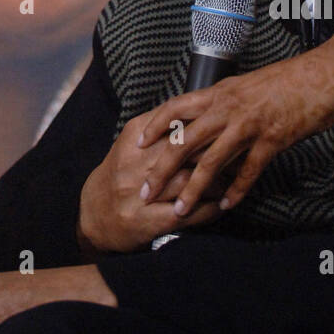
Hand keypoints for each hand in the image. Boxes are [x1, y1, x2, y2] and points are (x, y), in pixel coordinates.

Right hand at [77, 115, 223, 256]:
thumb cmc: (120, 174)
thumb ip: (159, 127)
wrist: (93, 213)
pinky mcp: (145, 221)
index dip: (205, 126)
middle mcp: (135, 164)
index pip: (175, 124)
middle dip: (216, 152)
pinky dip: (207, 210)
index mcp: (134, 138)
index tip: (227, 128)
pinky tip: (221, 207)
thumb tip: (196, 112)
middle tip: (239, 153)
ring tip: (232, 182)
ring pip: (188, 181)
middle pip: (185, 150)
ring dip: (215, 182)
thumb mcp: (132, 144)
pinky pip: (185, 214)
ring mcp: (140, 193)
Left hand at [136, 29, 333, 216]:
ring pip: (211, 161)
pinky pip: (248, 170)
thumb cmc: (288, 79)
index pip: (176, 107)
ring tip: (178, 211)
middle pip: (184, 140)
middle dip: (160, 168)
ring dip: (192, 189)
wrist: (324, 72)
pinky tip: (226, 206)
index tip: (137, 143)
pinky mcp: (272, 140)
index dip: (154, 125)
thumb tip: (212, 117)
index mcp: (220, 92)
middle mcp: (228, 108)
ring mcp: (249, 125)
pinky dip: (236, 191)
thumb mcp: (248, 85)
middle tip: (144, 190)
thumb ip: (228, 103)